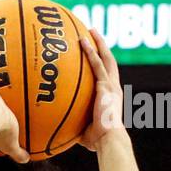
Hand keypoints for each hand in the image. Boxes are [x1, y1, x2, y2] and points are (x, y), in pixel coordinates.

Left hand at [80, 28, 124, 150]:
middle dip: (102, 46)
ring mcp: (111, 86)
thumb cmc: (97, 140)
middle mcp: (113, 88)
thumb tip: (57, 128)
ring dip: (97, 43)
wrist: (108, 140)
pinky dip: (90, 52)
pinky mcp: (106, 87)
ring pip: (105, 58)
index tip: (95, 52)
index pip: (106, 75)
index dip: (102, 62)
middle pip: (109, 61)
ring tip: (88, 30)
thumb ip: (73, 123)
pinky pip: (97, 65)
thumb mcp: (83, 128)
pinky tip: (83, 42)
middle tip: (93, 33)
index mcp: (110, 96)